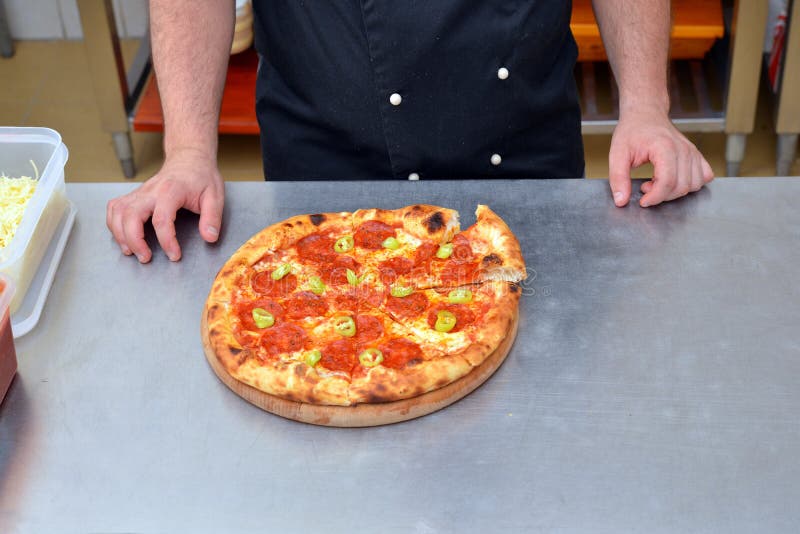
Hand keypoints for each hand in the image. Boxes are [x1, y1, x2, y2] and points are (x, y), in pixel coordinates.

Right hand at [106, 149, 224, 262]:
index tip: (174, 255)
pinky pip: (115, 207)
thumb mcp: (215, 196)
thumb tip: (209, 238)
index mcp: (171, 191)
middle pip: (131, 215)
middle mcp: (151, 191)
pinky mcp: (134, 195)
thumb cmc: (201, 177)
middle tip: (145, 257)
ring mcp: (140, 192)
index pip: (162, 219)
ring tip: (131, 251)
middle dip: (135, 240)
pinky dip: (113, 223)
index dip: (166, 241)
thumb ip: (212, 218)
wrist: (189, 159)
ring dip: (120, 234)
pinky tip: (122, 235)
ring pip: (118, 212)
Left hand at [608, 110, 713, 207]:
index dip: (655, 197)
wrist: (645, 114)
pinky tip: (673, 179)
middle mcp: (683, 149)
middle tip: (646, 187)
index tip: (643, 201)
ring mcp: (692, 151)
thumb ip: (618, 178)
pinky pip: (704, 176)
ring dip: (676, 191)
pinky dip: (690, 184)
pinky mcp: (696, 154)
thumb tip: (621, 201)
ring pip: (694, 185)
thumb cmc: (632, 131)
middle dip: (662, 195)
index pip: (667, 181)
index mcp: (664, 147)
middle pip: (682, 186)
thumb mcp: (617, 154)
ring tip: (657, 182)